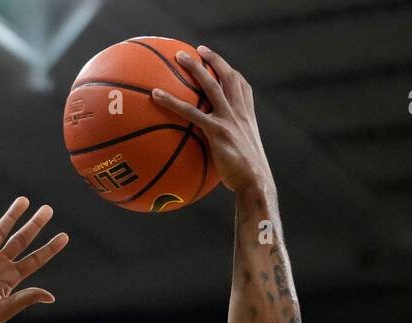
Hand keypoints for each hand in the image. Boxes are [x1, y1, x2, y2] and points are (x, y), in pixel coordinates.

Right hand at [0, 193, 68, 322]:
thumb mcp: (4, 310)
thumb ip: (25, 299)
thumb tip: (50, 297)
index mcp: (11, 278)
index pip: (35, 259)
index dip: (50, 248)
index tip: (65, 236)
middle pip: (21, 240)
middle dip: (34, 225)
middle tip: (48, 209)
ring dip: (11, 216)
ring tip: (23, 200)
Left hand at [151, 45, 271, 194]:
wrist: (255, 183)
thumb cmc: (247, 177)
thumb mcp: (242, 157)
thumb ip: (229, 149)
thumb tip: (214, 156)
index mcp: (248, 117)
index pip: (243, 87)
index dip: (231, 72)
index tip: (220, 63)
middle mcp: (240, 114)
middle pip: (228, 77)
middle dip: (213, 60)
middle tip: (198, 50)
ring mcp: (229, 120)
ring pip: (211, 86)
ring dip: (195, 68)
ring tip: (178, 57)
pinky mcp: (217, 131)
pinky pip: (191, 112)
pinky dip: (172, 101)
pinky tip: (155, 95)